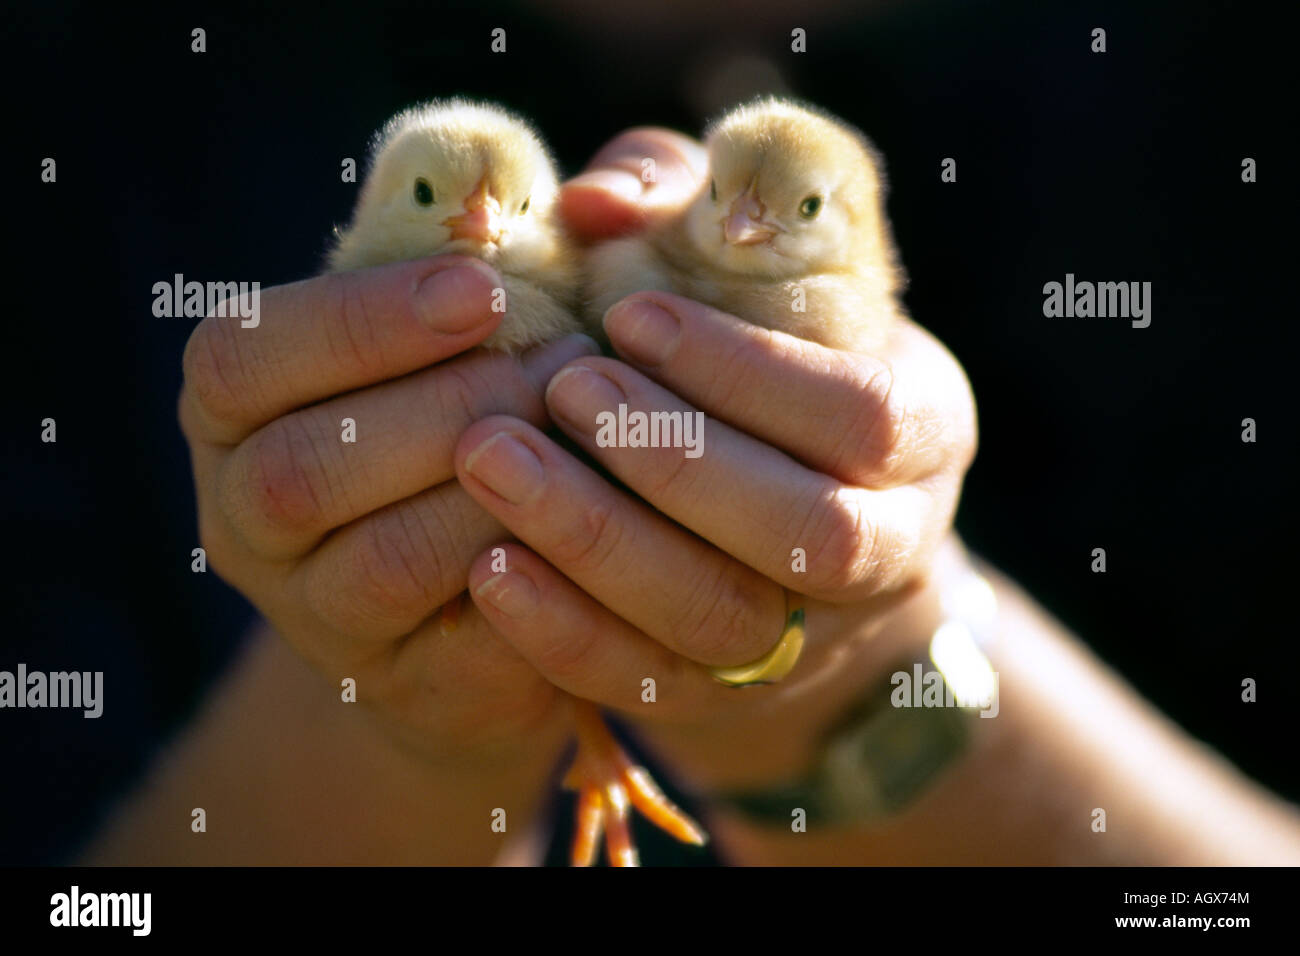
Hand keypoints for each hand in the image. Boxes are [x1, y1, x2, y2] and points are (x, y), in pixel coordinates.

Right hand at [178, 254, 598, 768]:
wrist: (497, 563)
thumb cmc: (493, 391)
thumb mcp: (497, 297)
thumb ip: (545, 226)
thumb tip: (600, 201)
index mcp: (239, 404)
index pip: (245, 356)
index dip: (360, 320)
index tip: (484, 290)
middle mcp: (249, 514)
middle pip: (307, 469)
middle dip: (448, 408)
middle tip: (564, 366)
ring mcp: (317, 612)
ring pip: (384, 563)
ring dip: (501, 494)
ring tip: (591, 436)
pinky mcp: (403, 682)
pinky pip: (464, 648)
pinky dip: (540, 582)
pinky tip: (601, 521)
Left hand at [457, 130, 977, 790]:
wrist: (771, 502)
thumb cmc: (749, 343)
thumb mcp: (740, 260)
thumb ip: (681, 203)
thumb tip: (595, 205)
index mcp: (920, 424)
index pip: (861, 411)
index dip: (745, 370)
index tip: (629, 316)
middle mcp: (890, 541)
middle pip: (808, 531)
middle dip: (675, 460)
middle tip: (560, 389)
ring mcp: (810, 632)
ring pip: (726, 618)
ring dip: (603, 544)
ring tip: (493, 459)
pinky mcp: (726, 692)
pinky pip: (653, 683)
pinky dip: (568, 633)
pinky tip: (487, 568)